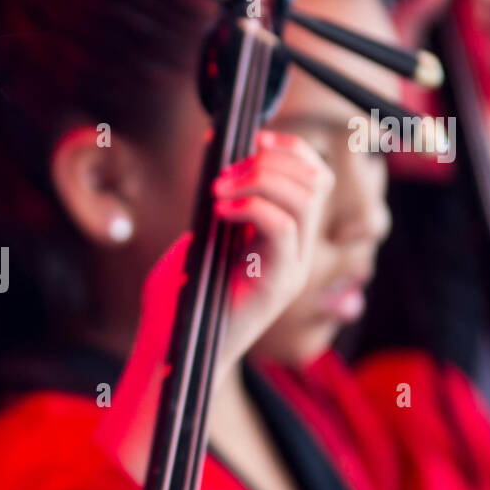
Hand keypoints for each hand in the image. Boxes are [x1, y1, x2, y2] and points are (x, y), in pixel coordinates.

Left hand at [95, 131, 331, 483]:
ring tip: (218, 192)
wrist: (175, 350)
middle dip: (271, 160)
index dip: (290, 148)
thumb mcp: (201, 238)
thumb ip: (218, 202)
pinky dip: (251, 206)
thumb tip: (214, 152)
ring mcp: (291, 269)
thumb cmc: (182, 299)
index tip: (254, 139)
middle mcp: (298, 252)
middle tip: (224, 175)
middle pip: (315, 181)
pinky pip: (282, 228)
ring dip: (258, 180)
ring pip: (304, 198)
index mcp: (286, 239)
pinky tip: (220, 210)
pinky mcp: (276, 284)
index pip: (314, 178)